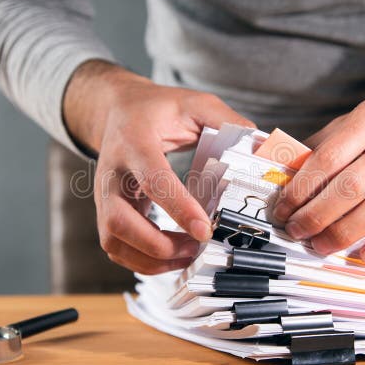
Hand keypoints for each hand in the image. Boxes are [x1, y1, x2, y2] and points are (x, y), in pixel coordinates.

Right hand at [64, 60, 254, 273]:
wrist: (117, 111)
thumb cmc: (158, 109)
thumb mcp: (194, 103)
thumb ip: (227, 121)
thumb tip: (261, 149)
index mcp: (135, 141)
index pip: (153, 180)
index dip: (178, 208)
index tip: (204, 230)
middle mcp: (112, 172)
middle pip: (118, 221)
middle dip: (158, 246)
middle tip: (195, 248)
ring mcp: (104, 195)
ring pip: (112, 242)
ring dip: (150, 260)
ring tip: (187, 256)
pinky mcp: (106, 211)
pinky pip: (116, 247)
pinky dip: (143, 261)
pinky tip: (172, 256)